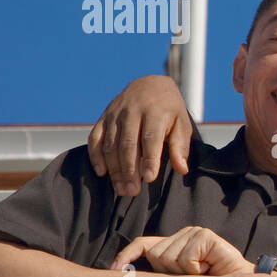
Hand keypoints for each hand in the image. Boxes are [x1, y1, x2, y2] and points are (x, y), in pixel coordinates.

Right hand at [88, 75, 192, 196]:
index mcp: (155, 111)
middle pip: (128, 144)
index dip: (149, 159)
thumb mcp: (182, 124)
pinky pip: (95, 138)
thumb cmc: (170, 110)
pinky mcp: (103, 117)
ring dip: (114, 168)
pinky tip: (102, 173)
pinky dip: (96, 156)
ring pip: (110, 143)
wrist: (150, 85)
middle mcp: (132, 111)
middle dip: (129, 169)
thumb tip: (182, 170)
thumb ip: (180, 147)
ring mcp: (115, 114)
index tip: (149, 179)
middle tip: (132, 191)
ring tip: (121, 189)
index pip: (151, 138)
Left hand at [113, 226, 253, 275]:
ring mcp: (194, 232)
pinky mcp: (205, 236)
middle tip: (193, 275)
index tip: (114, 271)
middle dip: (169, 272)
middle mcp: (182, 234)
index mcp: (174, 243)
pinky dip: (196, 269)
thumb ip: (162, 274)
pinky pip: (186, 258)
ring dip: (185, 272)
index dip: (127, 255)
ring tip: (203, 272)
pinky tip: (209, 267)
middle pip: (155, 255)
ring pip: (168, 258)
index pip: (143, 244)